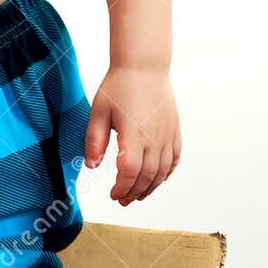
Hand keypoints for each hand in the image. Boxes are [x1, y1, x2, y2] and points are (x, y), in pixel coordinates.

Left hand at [84, 66, 180, 204]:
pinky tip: (158, 179)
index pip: (130, 171)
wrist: (144, 66)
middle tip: (123, 200)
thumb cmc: (119, 86)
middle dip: (134, 192)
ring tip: (138, 194)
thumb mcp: (98, 112)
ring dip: (151, 187)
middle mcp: (154, 137)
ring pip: (163, 171)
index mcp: (133, 134)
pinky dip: (167, 172)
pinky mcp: (174, 129)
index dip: (122, 188)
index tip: (113, 195)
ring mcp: (167, 134)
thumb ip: (94, 141)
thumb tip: (92, 166)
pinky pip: (174, 158)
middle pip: (147, 176)